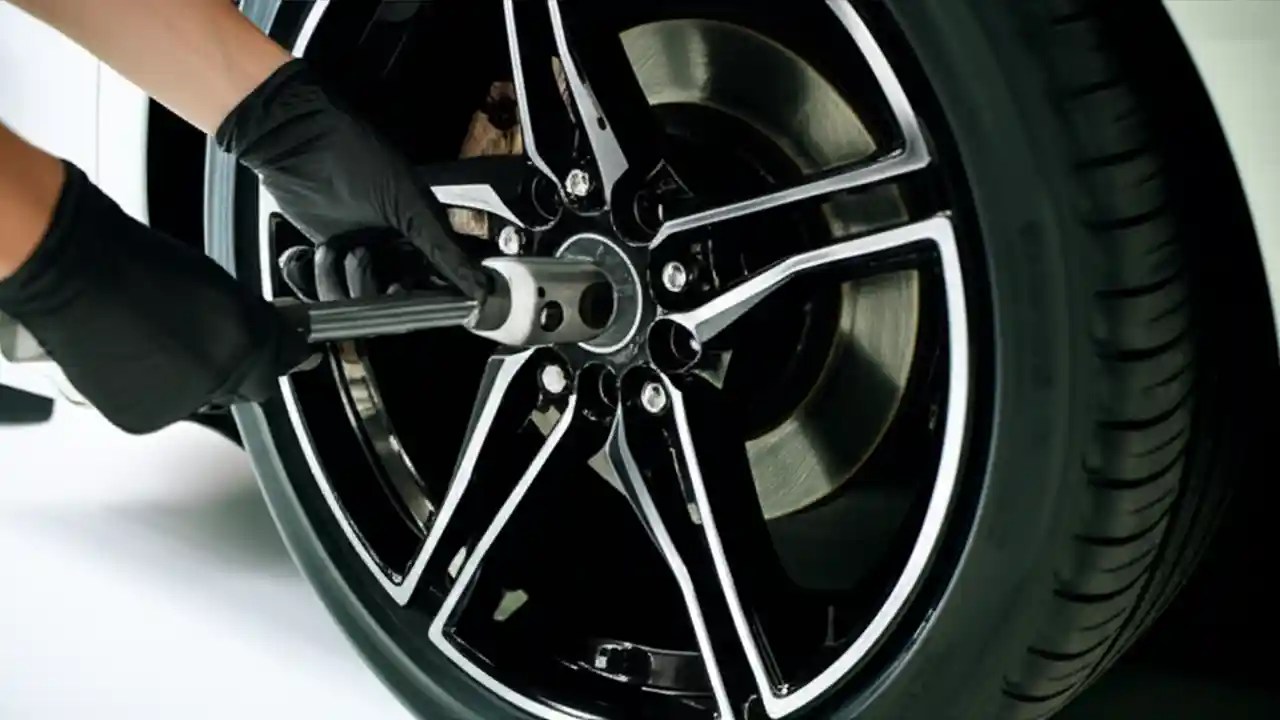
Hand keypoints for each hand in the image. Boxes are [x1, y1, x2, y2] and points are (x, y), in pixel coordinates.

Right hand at [0, 163, 310, 434]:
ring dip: (192, 381)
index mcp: (247, 337)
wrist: (76, 273)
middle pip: (248, 386)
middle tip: (203, 341)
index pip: (284, 361)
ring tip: (158, 343)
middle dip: (235, 368)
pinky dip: (154, 390)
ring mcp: (183, 400)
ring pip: (205, 400)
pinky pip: (165, 409)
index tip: (286, 350)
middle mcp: (221, 374)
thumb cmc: (139, 264)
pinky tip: (137, 358)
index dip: (281, 354)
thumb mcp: (217, 284)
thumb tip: (271, 333)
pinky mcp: (145, 417)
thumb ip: (249, 319)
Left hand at [215, 59, 492, 301]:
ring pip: (355, 298)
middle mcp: (390, 249)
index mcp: (418, 236)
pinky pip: (322, 288)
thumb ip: (442, 250)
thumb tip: (479, 288)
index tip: (419, 299)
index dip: (431, 299)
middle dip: (382, 296)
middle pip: (393, 299)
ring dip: (342, 281)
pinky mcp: (324, 254)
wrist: (298, 143)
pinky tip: (314, 253)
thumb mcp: (407, 206)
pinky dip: (314, 277)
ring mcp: (356, 253)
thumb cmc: (359, 161)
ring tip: (338, 249)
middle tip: (375, 277)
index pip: (434, 283)